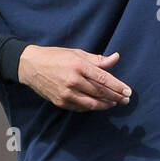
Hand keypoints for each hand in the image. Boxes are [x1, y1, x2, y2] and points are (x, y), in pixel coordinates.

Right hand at [17, 46, 131, 111]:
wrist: (30, 66)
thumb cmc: (56, 57)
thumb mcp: (77, 53)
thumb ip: (97, 59)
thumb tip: (116, 58)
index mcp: (78, 66)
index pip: (103, 79)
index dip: (118, 87)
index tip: (128, 91)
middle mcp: (73, 81)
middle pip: (100, 92)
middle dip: (115, 97)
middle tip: (126, 100)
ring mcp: (66, 93)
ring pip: (92, 104)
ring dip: (105, 105)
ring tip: (114, 103)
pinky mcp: (61, 102)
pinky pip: (81, 107)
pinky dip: (91, 107)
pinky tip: (98, 104)